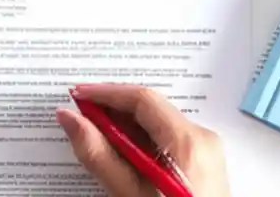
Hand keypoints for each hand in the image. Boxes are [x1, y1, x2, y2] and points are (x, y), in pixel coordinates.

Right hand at [56, 84, 230, 196]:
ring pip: (158, 125)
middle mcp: (203, 139)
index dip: (105, 93)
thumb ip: (99, 155)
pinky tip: (122, 155)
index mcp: (189, 142)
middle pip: (151, 109)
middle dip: (113, 109)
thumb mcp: (131, 194)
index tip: (78, 96)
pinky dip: (141, 142)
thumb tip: (72, 120)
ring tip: (96, 138)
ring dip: (125, 127)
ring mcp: (206, 151)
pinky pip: (167, 140)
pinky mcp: (204, 164)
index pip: (143, 99)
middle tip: (80, 116)